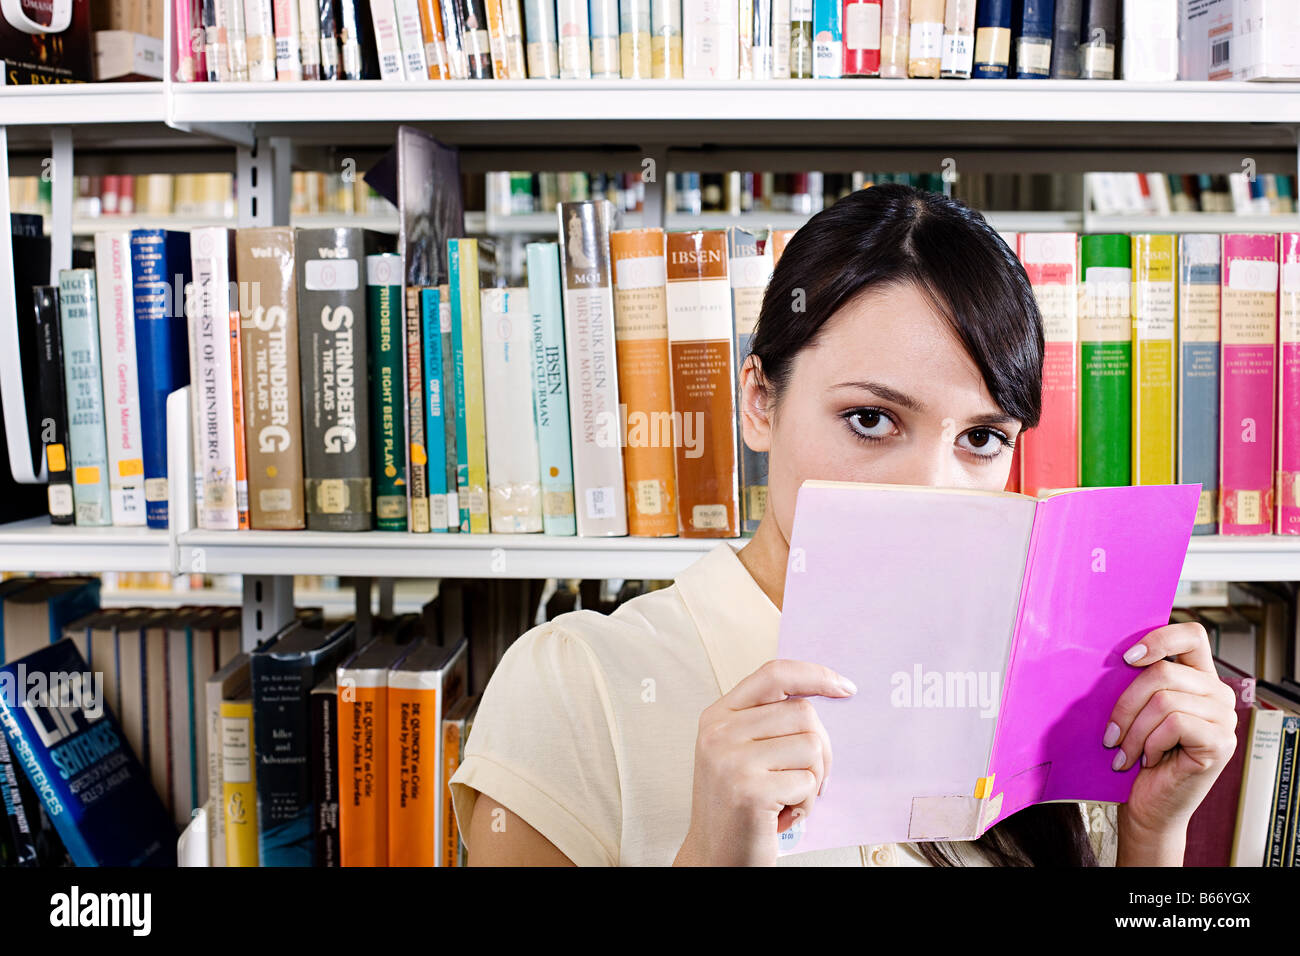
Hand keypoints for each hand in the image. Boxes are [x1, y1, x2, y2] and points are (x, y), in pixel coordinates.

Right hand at [673, 659, 855, 866]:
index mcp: (717, 716)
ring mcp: (732, 760)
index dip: (815, 675)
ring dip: (812, 779)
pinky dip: (806, 803)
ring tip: (787, 798)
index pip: (774, 673)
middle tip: (804, 778)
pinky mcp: (750, 791)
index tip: (843, 687)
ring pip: (811, 746)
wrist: (714, 858)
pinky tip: (782, 814)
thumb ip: (768, 721)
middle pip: (802, 713)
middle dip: (819, 749)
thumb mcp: (739, 751)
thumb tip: (825, 694)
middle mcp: (719, 732)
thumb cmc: (735, 807)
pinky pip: (808, 782)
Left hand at [1105, 621, 1238, 864]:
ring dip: (1134, 730)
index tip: (1126, 658)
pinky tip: (1147, 760)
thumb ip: (1137, 681)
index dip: (1159, 638)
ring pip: (1164, 701)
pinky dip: (1151, 743)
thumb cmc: (1136, 757)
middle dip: (1125, 704)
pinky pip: (1174, 724)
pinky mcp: (1220, 742)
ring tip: (1124, 752)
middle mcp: (1217, 693)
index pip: (1191, 635)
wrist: (1148, 806)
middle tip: (1109, 733)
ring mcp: (1223, 718)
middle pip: (1162, 672)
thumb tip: (1114, 657)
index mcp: (1197, 677)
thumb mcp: (1135, 711)